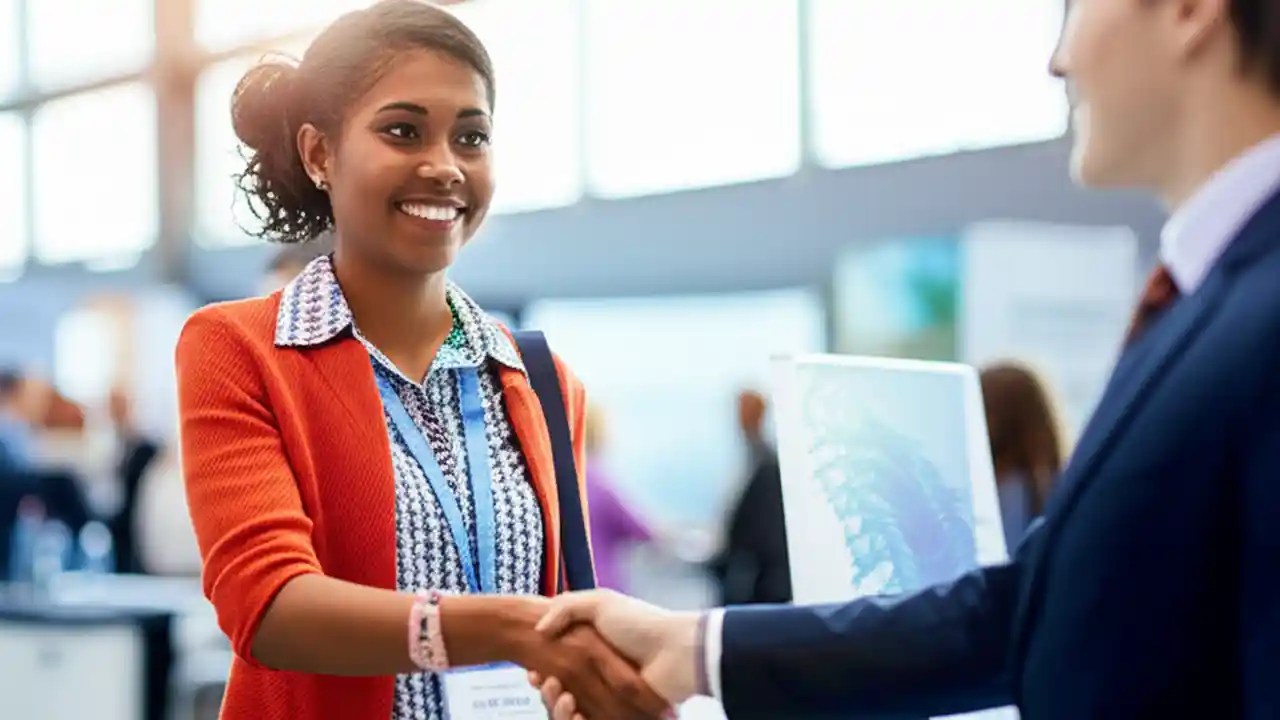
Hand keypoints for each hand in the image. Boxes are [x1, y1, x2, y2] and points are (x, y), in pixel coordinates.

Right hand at [516, 618, 671, 719]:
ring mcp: (610, 698)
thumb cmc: (640, 624)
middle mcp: (599, 675)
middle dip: (548, 693)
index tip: (533, 672)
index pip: (558, 667)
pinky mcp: (621, 716)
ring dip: (558, 709)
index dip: (541, 672)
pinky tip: (574, 713)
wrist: (677, 652)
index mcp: (593, 649)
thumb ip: (566, 608)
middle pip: (561, 693)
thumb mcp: (600, 602)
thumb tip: (540, 630)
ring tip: (565, 700)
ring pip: (572, 712)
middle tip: (545, 684)